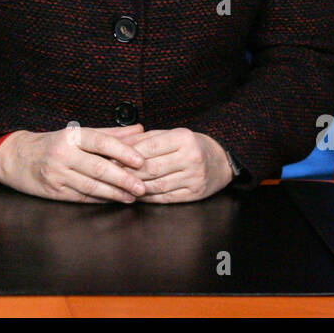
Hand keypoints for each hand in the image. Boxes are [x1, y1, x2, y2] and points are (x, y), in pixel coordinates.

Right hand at [0, 123, 149, 203]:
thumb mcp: (78, 133)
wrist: (16, 158)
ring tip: (133, 196)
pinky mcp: (54, 191)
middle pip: (98, 167)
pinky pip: (82, 197)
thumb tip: (139, 129)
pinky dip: (100, 199)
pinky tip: (114, 199)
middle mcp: (63, 154)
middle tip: (142, 186)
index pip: (101, 142)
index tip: (140, 161)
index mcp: (71, 136)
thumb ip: (110, 133)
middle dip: (123, 179)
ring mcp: (57, 174)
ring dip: (115, 193)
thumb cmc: (52, 143)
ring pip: (91, 186)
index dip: (122, 151)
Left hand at [118, 127, 233, 202]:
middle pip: (151, 168)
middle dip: (128, 172)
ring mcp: (194, 177)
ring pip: (157, 185)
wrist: (222, 160)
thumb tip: (120, 145)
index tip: (111, 157)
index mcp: (184, 138)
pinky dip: (148, 197)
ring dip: (136, 187)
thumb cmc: (192, 145)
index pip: (149, 147)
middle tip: (111, 174)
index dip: (127, 154)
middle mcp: (191, 158)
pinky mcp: (195, 193)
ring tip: (121, 185)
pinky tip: (137, 194)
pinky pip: (166, 197)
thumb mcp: (173, 134)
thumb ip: (147, 139)